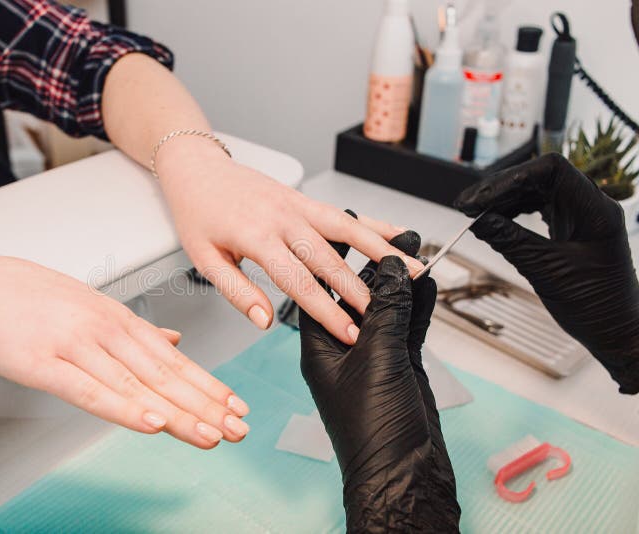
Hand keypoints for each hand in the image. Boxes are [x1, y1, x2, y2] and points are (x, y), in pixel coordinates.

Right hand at [0, 255, 250, 448]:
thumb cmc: (31, 299)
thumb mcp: (93, 305)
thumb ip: (136, 330)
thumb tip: (174, 341)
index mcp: (119, 320)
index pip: (174, 360)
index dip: (208, 385)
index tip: (235, 406)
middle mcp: (106, 331)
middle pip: (164, 376)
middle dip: (205, 405)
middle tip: (237, 427)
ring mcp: (76, 345)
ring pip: (136, 386)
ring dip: (177, 413)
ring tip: (209, 434)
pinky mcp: (43, 363)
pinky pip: (89, 390)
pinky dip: (123, 408)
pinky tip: (150, 423)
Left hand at [155, 137, 424, 345]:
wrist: (196, 168)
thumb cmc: (197, 214)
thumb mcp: (204, 258)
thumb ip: (236, 291)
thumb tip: (264, 321)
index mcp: (256, 238)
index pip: (299, 282)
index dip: (327, 311)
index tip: (349, 333)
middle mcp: (283, 219)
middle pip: (330, 259)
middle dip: (360, 290)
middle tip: (385, 315)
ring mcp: (297, 205)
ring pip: (347, 229)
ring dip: (382, 250)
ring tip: (413, 269)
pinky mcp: (303, 198)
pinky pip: (342, 212)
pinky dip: (372, 222)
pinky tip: (397, 232)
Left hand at [299, 250, 459, 532]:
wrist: (405, 477)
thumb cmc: (373, 432)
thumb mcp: (376, 360)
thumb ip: (383, 311)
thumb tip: (388, 269)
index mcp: (320, 348)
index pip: (321, 289)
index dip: (333, 255)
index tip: (346, 225)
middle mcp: (343, 350)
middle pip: (357, 294)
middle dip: (376, 263)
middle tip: (395, 234)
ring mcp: (373, 360)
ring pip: (387, 309)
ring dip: (402, 281)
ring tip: (416, 249)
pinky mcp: (400, 370)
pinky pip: (408, 329)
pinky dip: (419, 307)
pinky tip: (428, 287)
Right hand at [455, 153, 638, 393]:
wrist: (615, 331)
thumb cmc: (595, 306)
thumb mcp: (546, 272)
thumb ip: (510, 241)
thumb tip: (477, 220)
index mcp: (595, 210)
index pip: (551, 169)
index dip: (511, 177)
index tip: (481, 197)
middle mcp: (591, 206)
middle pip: (540, 177)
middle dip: (501, 188)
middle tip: (467, 205)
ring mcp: (581, 215)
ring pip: (537, 191)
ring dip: (504, 199)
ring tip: (475, 213)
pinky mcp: (571, 227)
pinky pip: (539, 208)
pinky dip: (514, 212)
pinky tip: (494, 220)